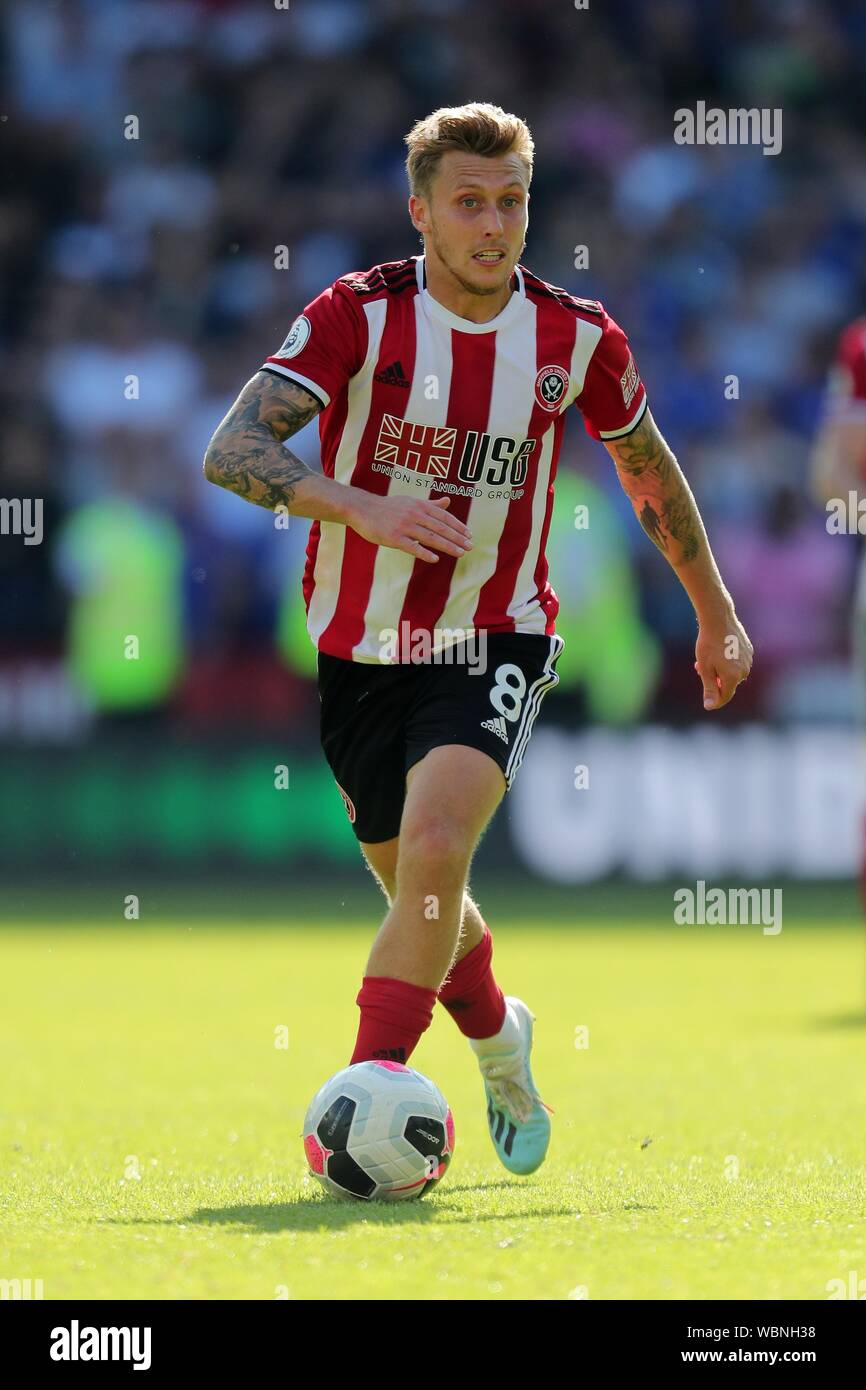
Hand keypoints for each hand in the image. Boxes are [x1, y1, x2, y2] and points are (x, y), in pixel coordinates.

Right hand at [347, 491, 472, 561]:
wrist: (363, 509)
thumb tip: (448, 501)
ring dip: (447, 546)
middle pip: (440, 527)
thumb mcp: (410, 501)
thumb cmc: (388, 507)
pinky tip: (435, 559)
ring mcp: (404, 526)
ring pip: (430, 537)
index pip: (444, 516)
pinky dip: (424, 553)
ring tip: (460, 553)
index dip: (458, 526)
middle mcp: (414, 514)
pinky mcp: (393, 538)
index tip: (469, 535)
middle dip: (457, 538)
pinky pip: (412, 547)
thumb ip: (430, 504)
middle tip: (470, 546)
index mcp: (419, 505)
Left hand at [694, 610, 752, 710]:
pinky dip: (728, 662)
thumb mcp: (705, 668)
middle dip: (715, 681)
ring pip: (733, 673)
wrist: (718, 619)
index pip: (725, 697)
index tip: (706, 701)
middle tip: (699, 669)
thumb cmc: (708, 644)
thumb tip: (710, 706)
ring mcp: (748, 660)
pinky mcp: (749, 651)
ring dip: (721, 671)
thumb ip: (709, 688)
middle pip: (729, 684)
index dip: (714, 701)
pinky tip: (719, 651)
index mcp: (733, 677)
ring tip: (708, 659)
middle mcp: (744, 671)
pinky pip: (738, 662)